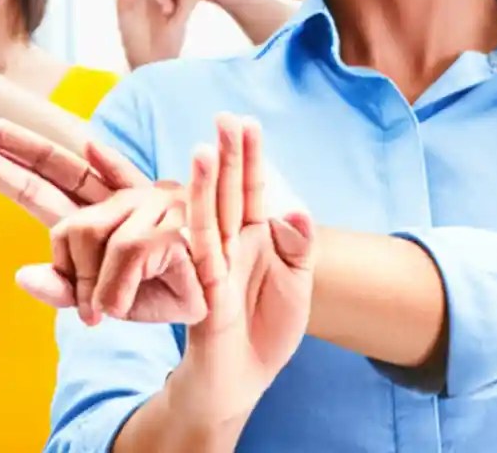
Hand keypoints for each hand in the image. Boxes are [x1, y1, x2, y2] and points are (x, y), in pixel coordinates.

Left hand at [0, 110, 204, 324]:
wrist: (220, 297)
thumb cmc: (160, 291)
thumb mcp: (101, 301)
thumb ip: (63, 286)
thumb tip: (19, 276)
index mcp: (91, 215)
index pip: (37, 183)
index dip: (1, 161)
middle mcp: (110, 199)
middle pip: (49, 165)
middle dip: (5, 143)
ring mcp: (139, 202)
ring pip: (81, 231)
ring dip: (89, 283)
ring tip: (110, 309)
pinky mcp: (170, 219)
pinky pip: (128, 236)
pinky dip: (114, 221)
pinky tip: (93, 150)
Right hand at [172, 116, 315, 422]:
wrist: (241, 377)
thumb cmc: (266, 328)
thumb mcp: (297, 283)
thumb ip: (300, 246)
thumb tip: (297, 211)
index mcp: (253, 236)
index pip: (253, 189)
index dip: (251, 157)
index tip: (246, 121)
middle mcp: (229, 244)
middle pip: (230, 194)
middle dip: (229, 157)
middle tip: (225, 118)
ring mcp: (214, 267)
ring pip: (209, 220)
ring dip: (208, 188)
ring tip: (206, 151)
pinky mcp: (206, 295)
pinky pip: (201, 261)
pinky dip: (200, 236)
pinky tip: (196, 209)